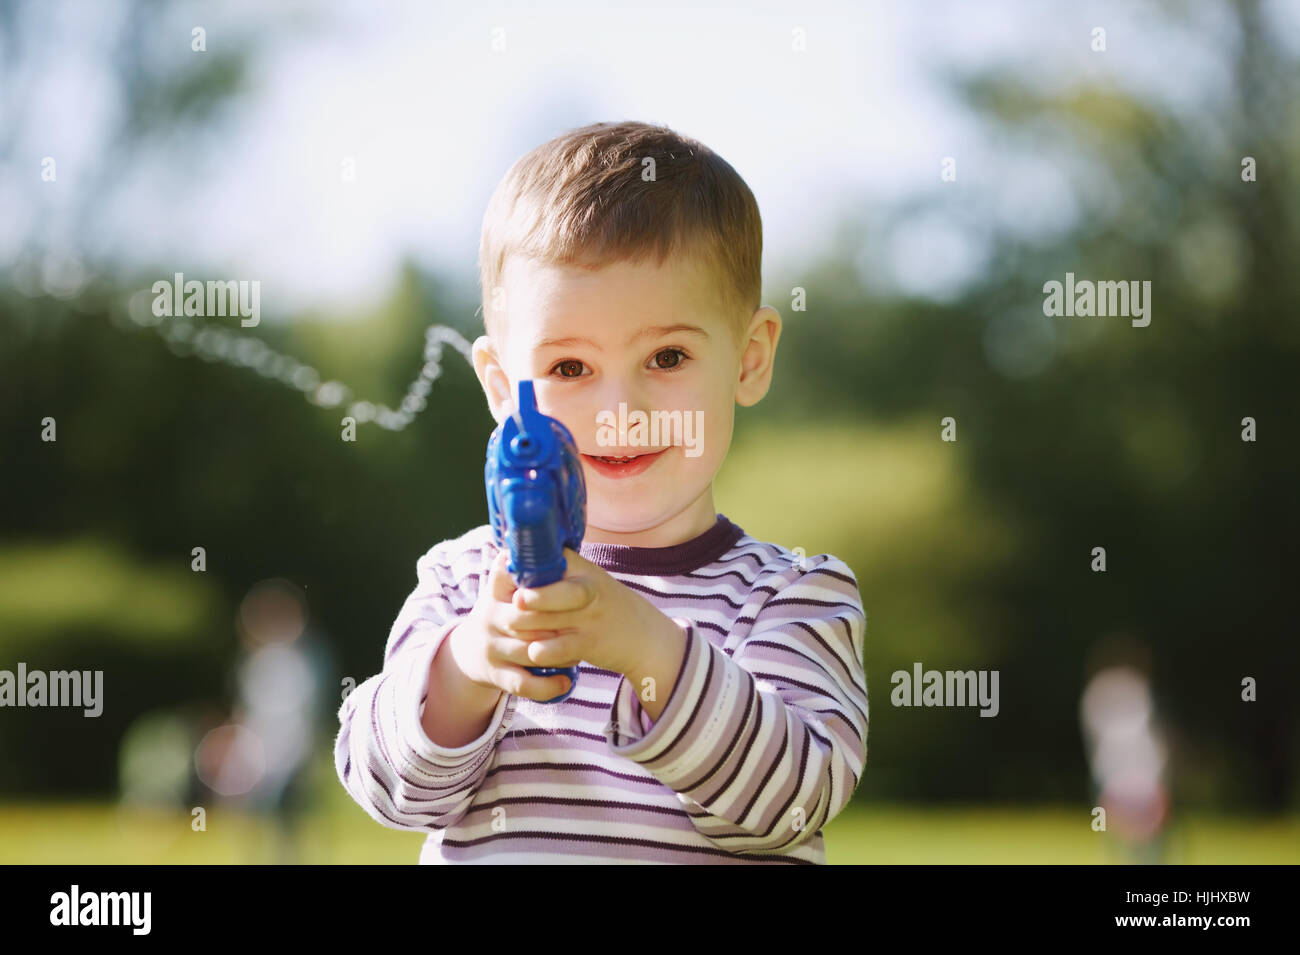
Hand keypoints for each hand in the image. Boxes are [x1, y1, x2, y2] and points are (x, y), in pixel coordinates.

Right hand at [445, 549, 575, 702]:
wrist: (472, 651)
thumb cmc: (503, 609)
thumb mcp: (505, 585)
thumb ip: (523, 565)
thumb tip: (542, 534)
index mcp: (495, 589)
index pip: (511, 579)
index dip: (542, 587)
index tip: (574, 589)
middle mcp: (488, 617)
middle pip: (525, 619)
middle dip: (557, 622)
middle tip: (585, 622)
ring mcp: (492, 647)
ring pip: (528, 651)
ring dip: (558, 652)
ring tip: (583, 651)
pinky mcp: (496, 675)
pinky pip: (523, 684)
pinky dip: (546, 686)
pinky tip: (567, 682)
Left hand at [506, 548, 681, 678]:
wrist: (644, 636)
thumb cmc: (604, 605)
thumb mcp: (588, 579)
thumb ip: (558, 570)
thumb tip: (509, 558)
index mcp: (584, 570)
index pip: (555, 559)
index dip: (531, 564)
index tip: (509, 566)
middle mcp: (589, 590)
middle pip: (557, 592)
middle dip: (532, 598)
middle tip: (513, 601)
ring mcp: (591, 618)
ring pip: (553, 620)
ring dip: (528, 625)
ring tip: (510, 625)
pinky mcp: (591, 644)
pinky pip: (562, 648)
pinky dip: (546, 651)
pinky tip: (533, 652)